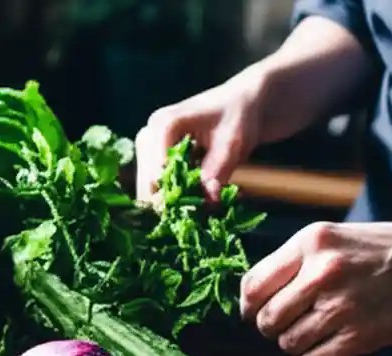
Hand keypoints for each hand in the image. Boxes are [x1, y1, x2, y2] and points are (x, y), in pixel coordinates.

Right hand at [134, 68, 267, 202]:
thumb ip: (218, 170)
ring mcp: (150, 147)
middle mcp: (149, 135)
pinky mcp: (157, 157)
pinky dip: (176, 197)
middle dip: (170, 204)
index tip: (194, 214)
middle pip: (147, 185)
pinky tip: (195, 200)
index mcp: (163, 126)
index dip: (172, 199)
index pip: (156, 174)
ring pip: (150, 189)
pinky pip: (159, 186)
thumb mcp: (232, 143)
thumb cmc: (240, 115)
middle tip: (196, 218)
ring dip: (173, 202)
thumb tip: (209, 200)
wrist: (244, 102)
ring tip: (198, 210)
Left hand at [239, 221, 391, 355]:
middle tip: (287, 327)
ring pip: (288, 343)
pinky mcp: (360, 335)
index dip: (247, 305)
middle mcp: (321, 272)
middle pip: (266, 318)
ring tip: (312, 337)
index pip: (253, 284)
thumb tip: (255, 297)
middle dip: (272, 329)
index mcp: (311, 242)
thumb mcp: (336, 238)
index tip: (253, 314)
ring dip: (295, 346)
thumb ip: (297, 262)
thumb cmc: (385, 251)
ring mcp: (341, 305)